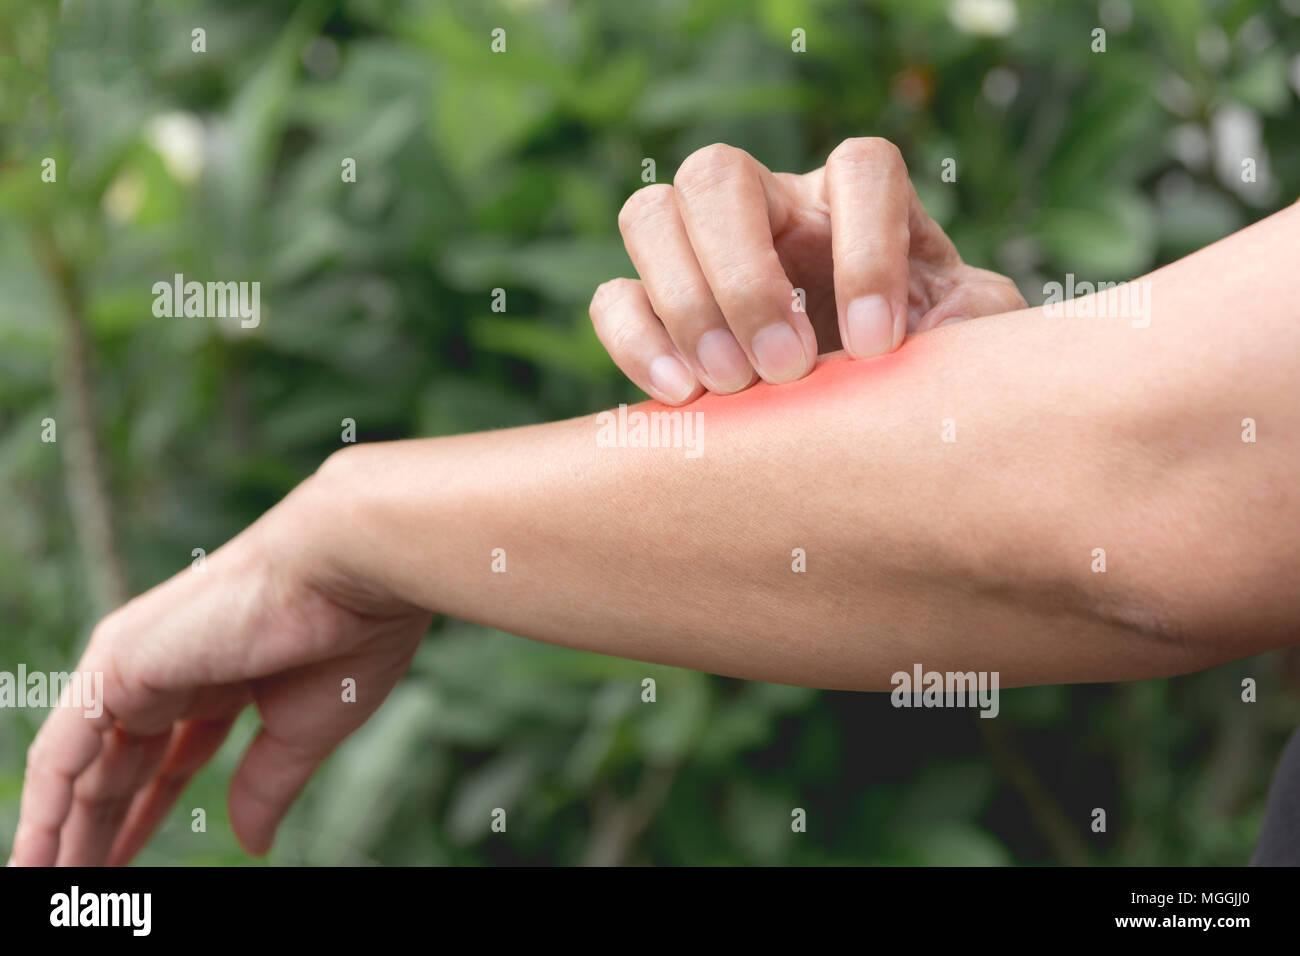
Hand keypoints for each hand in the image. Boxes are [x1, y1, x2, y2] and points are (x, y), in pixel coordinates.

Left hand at [8, 464, 430, 865]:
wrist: (348, 569)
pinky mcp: (117, 664)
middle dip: (104, 829)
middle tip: (85, 887)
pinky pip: (65, 752)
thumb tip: (252, 843)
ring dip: (65, 831)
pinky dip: (47, 807)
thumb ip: (266, 786)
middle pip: (123, 767)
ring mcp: (139, 663)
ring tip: (51, 886)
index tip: (130, 863)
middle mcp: (172, 668)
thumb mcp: (304, 731)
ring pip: (85, 765)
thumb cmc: (348, 635)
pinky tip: (39, 855)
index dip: (150, 812)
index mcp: (223, 677)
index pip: (172, 759)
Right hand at [589, 137, 1025, 403]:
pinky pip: (613, 297)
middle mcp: (772, 207)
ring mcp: (702, 249)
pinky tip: (684, 397)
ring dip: (686, 301)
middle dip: (746, 275)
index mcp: (857, 201)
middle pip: (719, 173)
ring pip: (651, 214)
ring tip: (733, 385)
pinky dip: (636, 340)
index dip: (869, 247)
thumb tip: (944, 329)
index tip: (880, 345)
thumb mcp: (967, 340)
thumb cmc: (920, 362)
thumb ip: (977, 321)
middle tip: (786, 367)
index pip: (859, 169)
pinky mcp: (653, 307)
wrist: (858, 416)